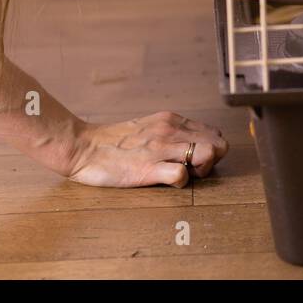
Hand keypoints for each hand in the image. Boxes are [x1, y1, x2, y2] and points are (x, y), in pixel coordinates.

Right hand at [65, 112, 228, 187]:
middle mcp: (170, 130)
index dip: (211, 149)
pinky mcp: (149, 167)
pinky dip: (182, 183)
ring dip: (203, 170)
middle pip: (219, 143)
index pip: (213, 133)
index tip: (195, 161)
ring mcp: (161, 148)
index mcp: (172, 119)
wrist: (83, 147)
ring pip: (208, 153)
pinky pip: (181, 174)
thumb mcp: (149, 127)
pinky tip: (169, 183)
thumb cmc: (115, 142)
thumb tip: (191, 146)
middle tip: (195, 171)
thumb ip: (170, 132)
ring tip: (185, 176)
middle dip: (214, 161)